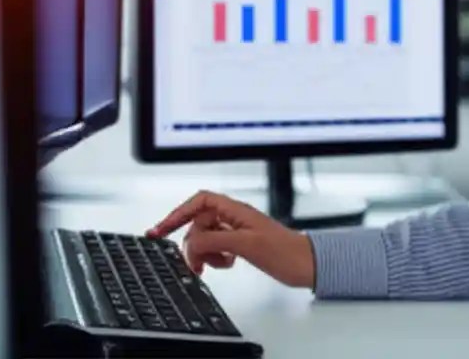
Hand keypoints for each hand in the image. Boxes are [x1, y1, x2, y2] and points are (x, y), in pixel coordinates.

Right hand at [148, 190, 315, 288]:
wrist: (307, 265)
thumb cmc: (286, 251)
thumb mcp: (245, 244)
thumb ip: (214, 240)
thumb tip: (191, 243)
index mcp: (235, 210)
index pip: (199, 202)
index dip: (177, 213)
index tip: (161, 230)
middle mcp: (235, 217)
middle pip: (199, 224)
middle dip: (192, 243)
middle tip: (194, 263)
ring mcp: (238, 231)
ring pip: (206, 238)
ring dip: (205, 253)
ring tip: (215, 265)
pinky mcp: (241, 245)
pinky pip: (217, 248)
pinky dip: (216, 258)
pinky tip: (227, 264)